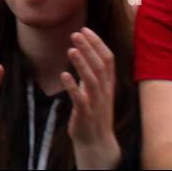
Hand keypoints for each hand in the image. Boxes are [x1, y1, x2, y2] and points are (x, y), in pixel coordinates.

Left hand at [62, 28, 121, 169]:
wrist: (96, 142)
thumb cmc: (93, 112)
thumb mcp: (96, 90)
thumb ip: (92, 73)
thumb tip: (84, 52)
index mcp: (108, 84)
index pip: (108, 59)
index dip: (97, 44)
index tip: (85, 29)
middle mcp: (105, 92)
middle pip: (100, 67)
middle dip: (89, 49)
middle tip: (76, 33)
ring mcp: (96, 104)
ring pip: (92, 81)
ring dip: (82, 64)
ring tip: (71, 49)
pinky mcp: (86, 115)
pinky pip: (80, 100)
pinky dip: (73, 87)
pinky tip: (63, 75)